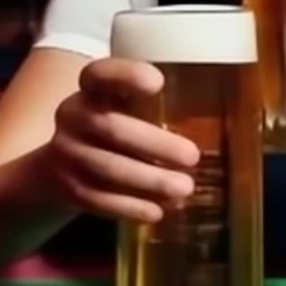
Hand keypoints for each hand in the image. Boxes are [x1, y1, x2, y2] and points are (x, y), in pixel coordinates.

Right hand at [43, 57, 198, 222]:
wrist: (62, 162)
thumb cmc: (115, 126)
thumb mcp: (125, 105)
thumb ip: (155, 105)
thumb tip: (222, 121)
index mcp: (91, 88)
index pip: (101, 74)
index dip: (125, 76)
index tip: (157, 83)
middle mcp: (73, 115)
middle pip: (112, 128)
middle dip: (155, 144)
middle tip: (192, 157)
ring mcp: (65, 151)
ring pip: (107, 168)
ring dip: (148, 180)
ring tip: (184, 188)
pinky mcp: (66, 185)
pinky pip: (96, 198)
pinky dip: (129, 206)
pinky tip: (156, 211)